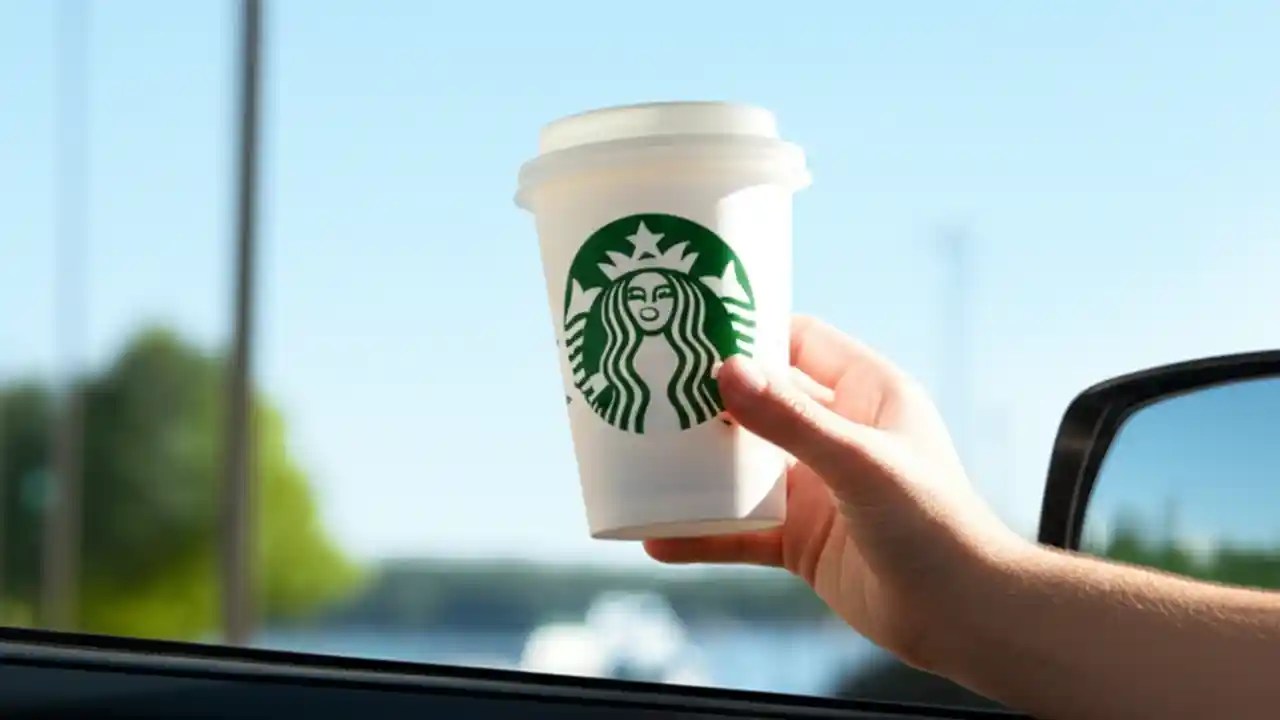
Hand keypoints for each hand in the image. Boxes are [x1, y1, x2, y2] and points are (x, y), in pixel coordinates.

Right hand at [644, 315, 1028, 669]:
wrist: (964, 619)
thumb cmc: (937, 526)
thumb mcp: (861, 463)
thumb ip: (794, 421)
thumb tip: (727, 371)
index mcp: (868, 394)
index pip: (800, 341)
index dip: (750, 331)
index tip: (692, 327)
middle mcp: (839, 434)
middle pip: (759, 402)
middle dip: (706, 400)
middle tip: (646, 390)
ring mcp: (817, 487)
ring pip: (742, 468)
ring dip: (696, 467)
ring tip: (638, 459)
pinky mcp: (802, 539)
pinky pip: (740, 530)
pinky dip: (702, 533)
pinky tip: (658, 537)